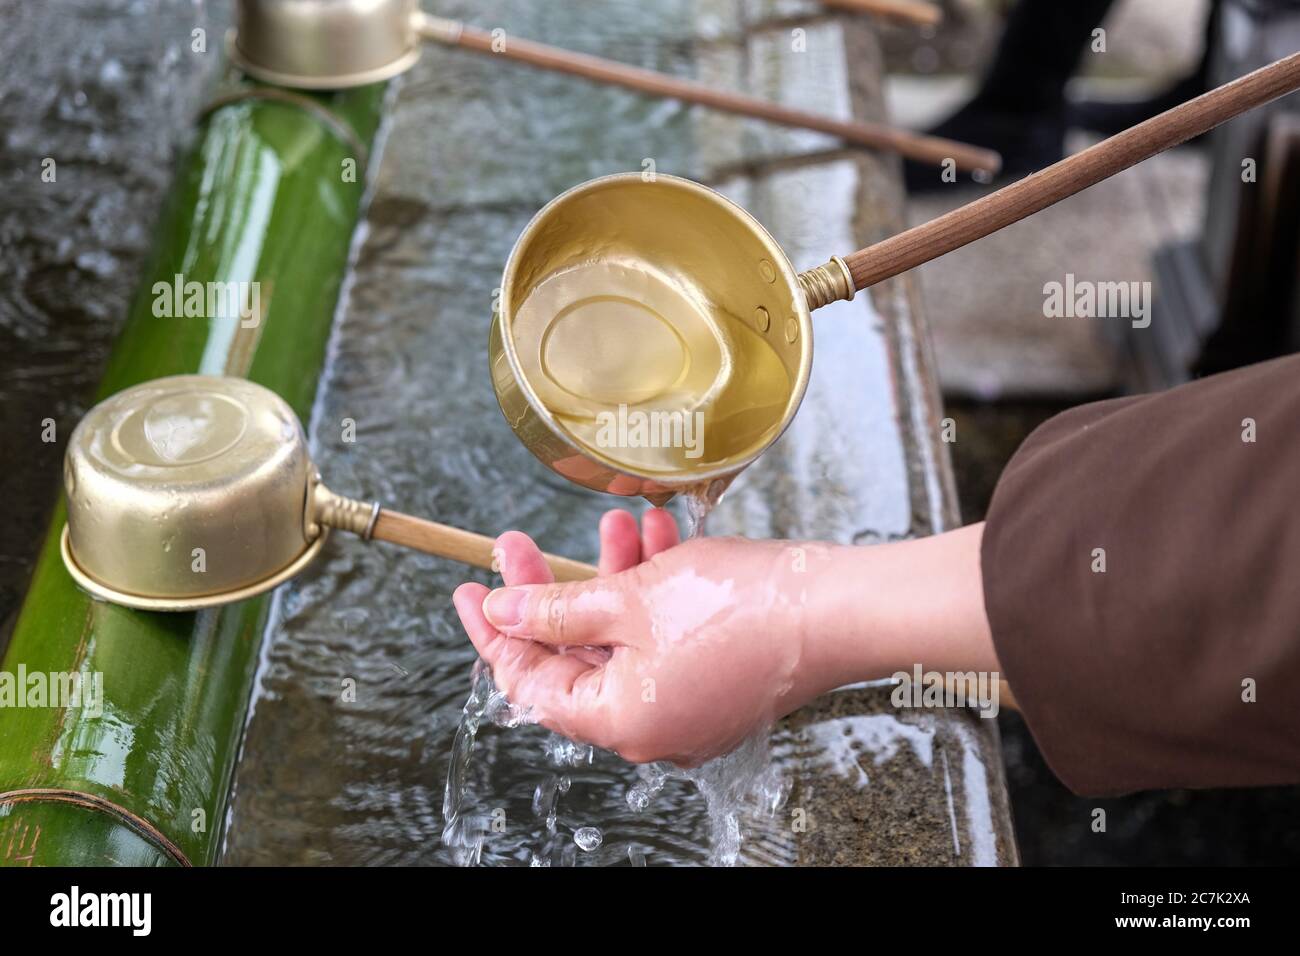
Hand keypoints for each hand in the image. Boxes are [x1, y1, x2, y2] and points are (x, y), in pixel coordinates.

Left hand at [452, 513, 997, 765]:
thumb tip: (503, 611)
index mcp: (620, 721)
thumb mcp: (628, 598)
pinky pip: (665, 637)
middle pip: (576, 657)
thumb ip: (555, 608)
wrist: (835, 607)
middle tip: (520, 544)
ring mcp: (688, 705)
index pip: (530, 683)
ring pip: (625, 639)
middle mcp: (652, 727)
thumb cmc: (739, 606)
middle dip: (553, 591)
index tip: (468, 590)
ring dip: (610, 580)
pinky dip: (653, 592)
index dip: (493, 633)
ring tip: (609, 525)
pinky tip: (654, 538)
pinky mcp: (718, 679)